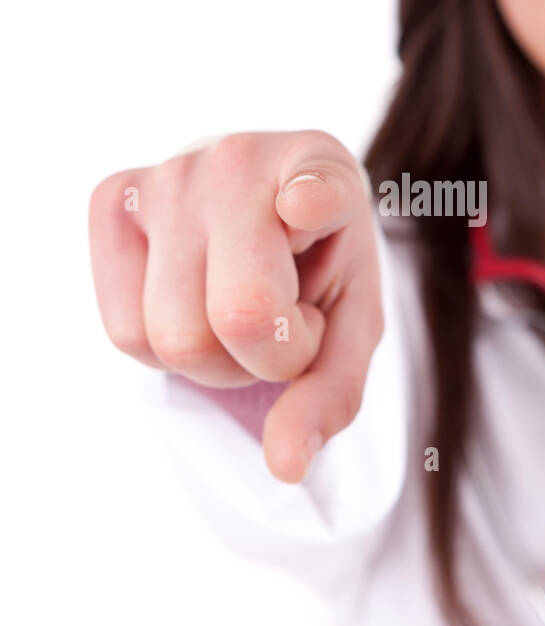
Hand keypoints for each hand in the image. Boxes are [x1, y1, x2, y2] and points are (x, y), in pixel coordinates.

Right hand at [89, 131, 383, 482]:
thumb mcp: (351, 322)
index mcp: (322, 170)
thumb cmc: (316, 262)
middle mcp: (239, 160)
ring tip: (239, 309)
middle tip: (281, 323)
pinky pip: (123, 330)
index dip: (313, 202)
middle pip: (234, 321)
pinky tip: (194, 301)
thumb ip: (331, 392)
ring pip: (170, 337)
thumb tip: (284, 465)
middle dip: (264, 359)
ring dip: (213, 357)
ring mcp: (167, 175)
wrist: (263, 198)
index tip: (308, 204)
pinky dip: (163, 347)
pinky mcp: (111, 198)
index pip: (313, 195)